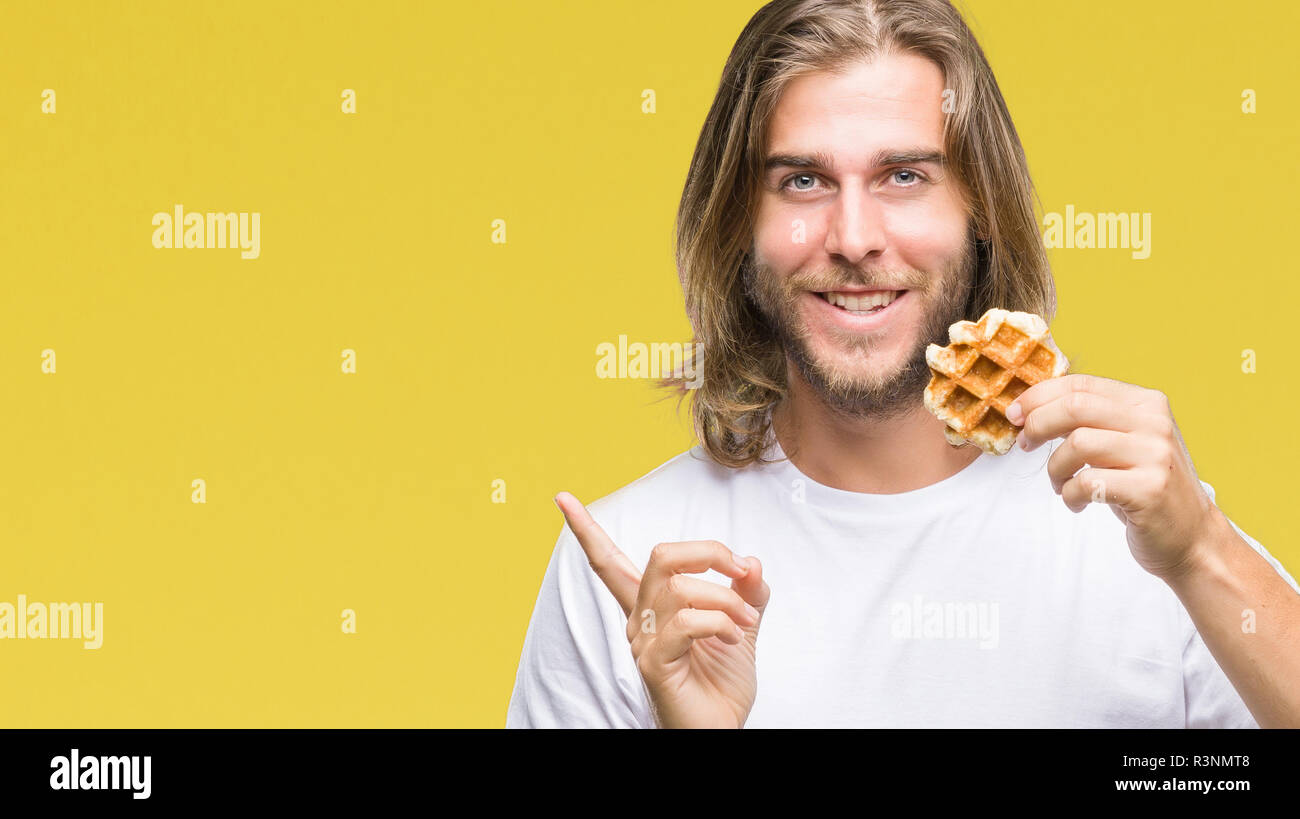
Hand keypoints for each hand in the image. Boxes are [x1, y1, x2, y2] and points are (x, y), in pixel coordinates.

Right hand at [554, 491, 770, 727]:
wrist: (720, 731)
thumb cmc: (721, 685)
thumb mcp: (741, 626)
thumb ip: (745, 592)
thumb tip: (751, 562)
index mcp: (651, 606)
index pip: (610, 561)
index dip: (586, 530)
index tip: (563, 498)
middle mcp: (638, 619)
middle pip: (661, 555)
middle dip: (710, 551)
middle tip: (742, 570)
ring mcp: (642, 640)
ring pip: (681, 587)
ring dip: (727, 599)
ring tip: (747, 624)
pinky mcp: (653, 662)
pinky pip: (686, 622)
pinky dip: (720, 623)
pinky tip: (734, 640)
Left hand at [1007, 373, 1218, 579]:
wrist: (1191, 537)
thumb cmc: (1143, 487)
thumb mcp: (1122, 443)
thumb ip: (1090, 420)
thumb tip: (1029, 407)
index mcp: (1146, 403)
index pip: (1081, 384)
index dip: (1039, 396)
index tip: (1016, 415)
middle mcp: (1154, 423)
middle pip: (1075, 406)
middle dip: (1038, 424)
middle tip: (1026, 445)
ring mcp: (1154, 455)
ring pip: (1077, 443)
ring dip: (1055, 468)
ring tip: (1060, 485)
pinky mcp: (1149, 489)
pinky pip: (1087, 482)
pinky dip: (1070, 494)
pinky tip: (1077, 503)